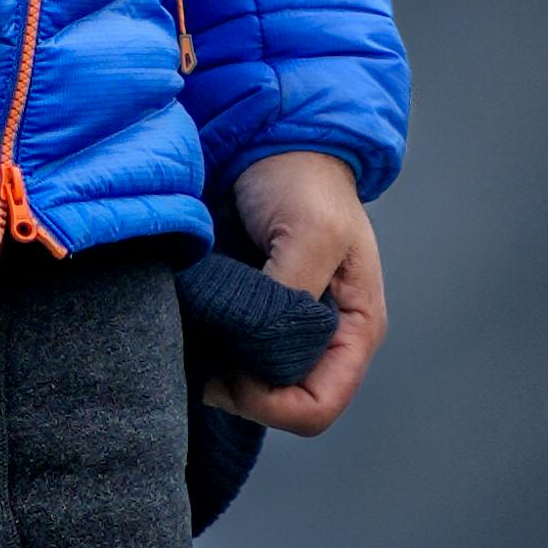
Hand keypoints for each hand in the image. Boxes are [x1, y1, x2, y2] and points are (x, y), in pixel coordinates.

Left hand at [213, 149, 385, 434]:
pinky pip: (227, 360)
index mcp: (355, 328)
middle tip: (205, 354)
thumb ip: (293, 299)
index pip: (320, 407)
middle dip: (241, 392)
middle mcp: (323, 341)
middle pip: (282, 407)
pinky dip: (206, 353)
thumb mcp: (312, 233)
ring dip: (218, 374)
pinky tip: (192, 325)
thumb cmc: (302, 180)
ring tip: (197, 332)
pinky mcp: (250, 318)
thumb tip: (258, 356)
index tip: (233, 371)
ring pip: (251, 390)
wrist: (268, 141)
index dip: (273, 404)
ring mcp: (284, 332)